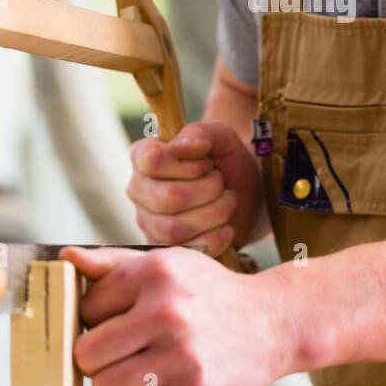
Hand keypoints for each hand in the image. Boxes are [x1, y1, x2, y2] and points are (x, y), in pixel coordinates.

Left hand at [59, 245, 294, 385]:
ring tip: (132, 378)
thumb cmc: (213, 292)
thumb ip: (115, 263)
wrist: (276, 321)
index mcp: (155, 274)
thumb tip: (65, 259)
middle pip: (87, 352)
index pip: (86, 307)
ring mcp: (182, 353)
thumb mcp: (169, 264)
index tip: (112, 325)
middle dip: (96, 360)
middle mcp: (167, 310)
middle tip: (117, 356)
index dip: (93, 321)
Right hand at [127, 121, 260, 256]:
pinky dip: (215, 239)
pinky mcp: (163, 248)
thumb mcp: (222, 138)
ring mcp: (148, 222)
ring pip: (176, 228)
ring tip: (226, 202)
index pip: (153, 161)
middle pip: (169, 198)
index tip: (207, 162)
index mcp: (144, 156)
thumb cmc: (227, 161)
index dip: (189, 165)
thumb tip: (181, 147)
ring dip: (215, 214)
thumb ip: (201, 133)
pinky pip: (186, 251)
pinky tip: (226, 228)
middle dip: (209, 190)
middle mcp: (139, 189)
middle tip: (221, 183)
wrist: (247, 195)